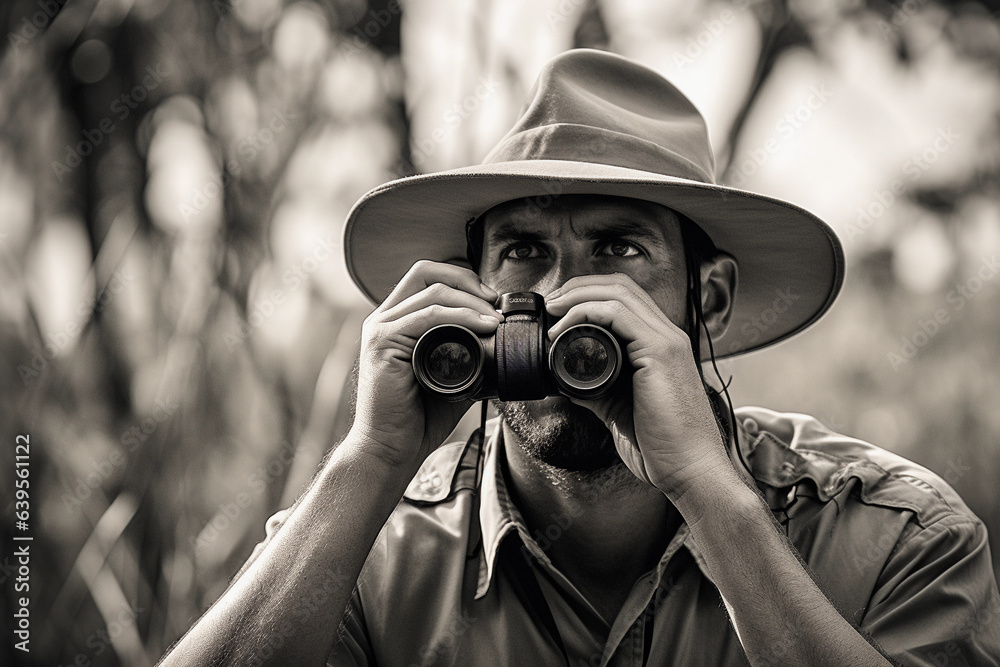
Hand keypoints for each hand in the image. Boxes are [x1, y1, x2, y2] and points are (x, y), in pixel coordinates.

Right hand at [351, 260, 501, 469]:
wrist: (392, 449)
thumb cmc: (417, 418)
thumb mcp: (452, 377)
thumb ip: (468, 354)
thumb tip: (501, 343)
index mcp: (397, 321)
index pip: (428, 277)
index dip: (463, 280)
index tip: (493, 302)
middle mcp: (385, 318)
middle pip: (426, 271)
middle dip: (467, 280)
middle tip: (496, 303)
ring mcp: (381, 328)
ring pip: (432, 290)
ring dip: (471, 300)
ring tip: (496, 320)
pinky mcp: (383, 342)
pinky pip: (427, 315)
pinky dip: (460, 316)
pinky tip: (482, 326)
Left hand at [544, 273, 734, 501]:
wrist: (690, 472)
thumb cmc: (662, 448)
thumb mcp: (617, 410)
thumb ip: (596, 390)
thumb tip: (567, 381)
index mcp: (659, 346)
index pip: (624, 298)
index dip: (587, 295)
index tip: (555, 311)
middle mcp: (667, 336)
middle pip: (620, 285)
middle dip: (578, 287)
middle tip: (549, 303)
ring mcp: (667, 340)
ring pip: (619, 292)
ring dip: (578, 295)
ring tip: (552, 309)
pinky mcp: (661, 352)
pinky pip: (618, 314)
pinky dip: (585, 313)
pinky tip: (564, 329)